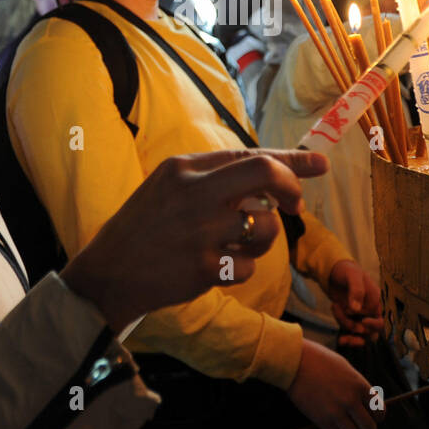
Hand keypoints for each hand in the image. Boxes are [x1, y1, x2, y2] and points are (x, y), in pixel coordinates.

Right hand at [60, 148, 328, 331]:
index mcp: (185, 168)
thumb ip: (213, 175)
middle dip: (290, 187)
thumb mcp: (168, 185)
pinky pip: (248, 266)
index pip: (250, 154)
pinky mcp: (205, 268)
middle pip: (265, 174)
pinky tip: (215, 267)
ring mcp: (201, 232)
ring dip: (262, 238)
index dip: (291, 160)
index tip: (320, 164)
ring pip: (265, 227)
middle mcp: (195, 194)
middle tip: (295, 205)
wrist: (108, 274)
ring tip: (237, 244)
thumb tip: (271, 170)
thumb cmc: (144, 227)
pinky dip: (240, 269)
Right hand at [285, 339, 380, 428]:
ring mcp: (336, 412)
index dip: (377, 416)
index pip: (379, 411)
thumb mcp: (345, 368)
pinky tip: (332, 424)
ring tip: (346, 425)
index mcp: (359, 385)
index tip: (373, 416)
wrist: (296, 361)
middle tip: (360, 424)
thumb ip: (357, 386)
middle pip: (369, 428)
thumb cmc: (320, 360)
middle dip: (367, 428)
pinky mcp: (321, 419)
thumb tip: (365, 404)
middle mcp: (351, 401)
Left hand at [327, 259, 383, 347]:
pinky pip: (350, 334)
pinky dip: (346, 338)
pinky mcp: (349, 320)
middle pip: (371, 333)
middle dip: (358, 329)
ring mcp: (359, 317)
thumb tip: (356, 309)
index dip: (374, 325)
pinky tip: (340, 340)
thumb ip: (356, 290)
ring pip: (358, 333)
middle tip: (346, 317)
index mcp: (376, 301)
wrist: (333, 272)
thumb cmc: (347, 270)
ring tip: (334, 305)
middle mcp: (370, 311)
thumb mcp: (353, 275)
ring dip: (345, 324)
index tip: (363, 321)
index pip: (380, 320)